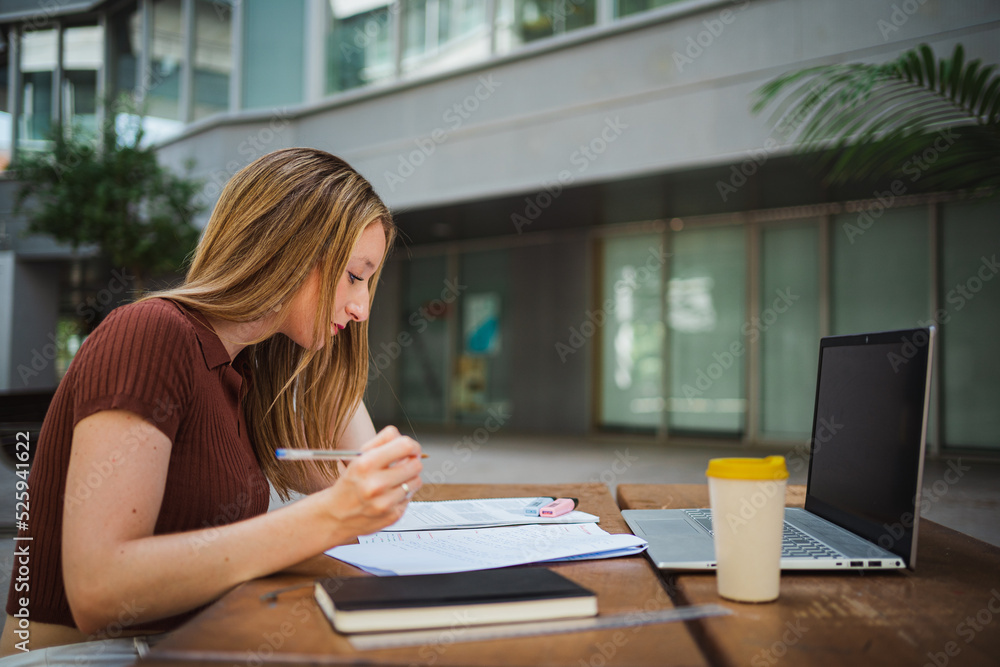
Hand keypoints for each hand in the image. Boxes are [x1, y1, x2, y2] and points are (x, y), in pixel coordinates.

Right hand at [320, 426, 422, 540]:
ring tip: (394, 481)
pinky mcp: (393, 516)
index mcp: (366, 465)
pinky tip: (390, 495)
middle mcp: (375, 485)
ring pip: (416, 481)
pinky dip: (403, 494)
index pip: (405, 446)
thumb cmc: (349, 484)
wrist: (335, 516)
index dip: (412, 446)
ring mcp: (385, 503)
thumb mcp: (358, 457)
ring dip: (409, 479)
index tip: (411, 449)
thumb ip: (382, 441)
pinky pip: (410, 497)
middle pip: (416, 464)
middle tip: (403, 464)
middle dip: (411, 462)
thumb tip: (403, 438)